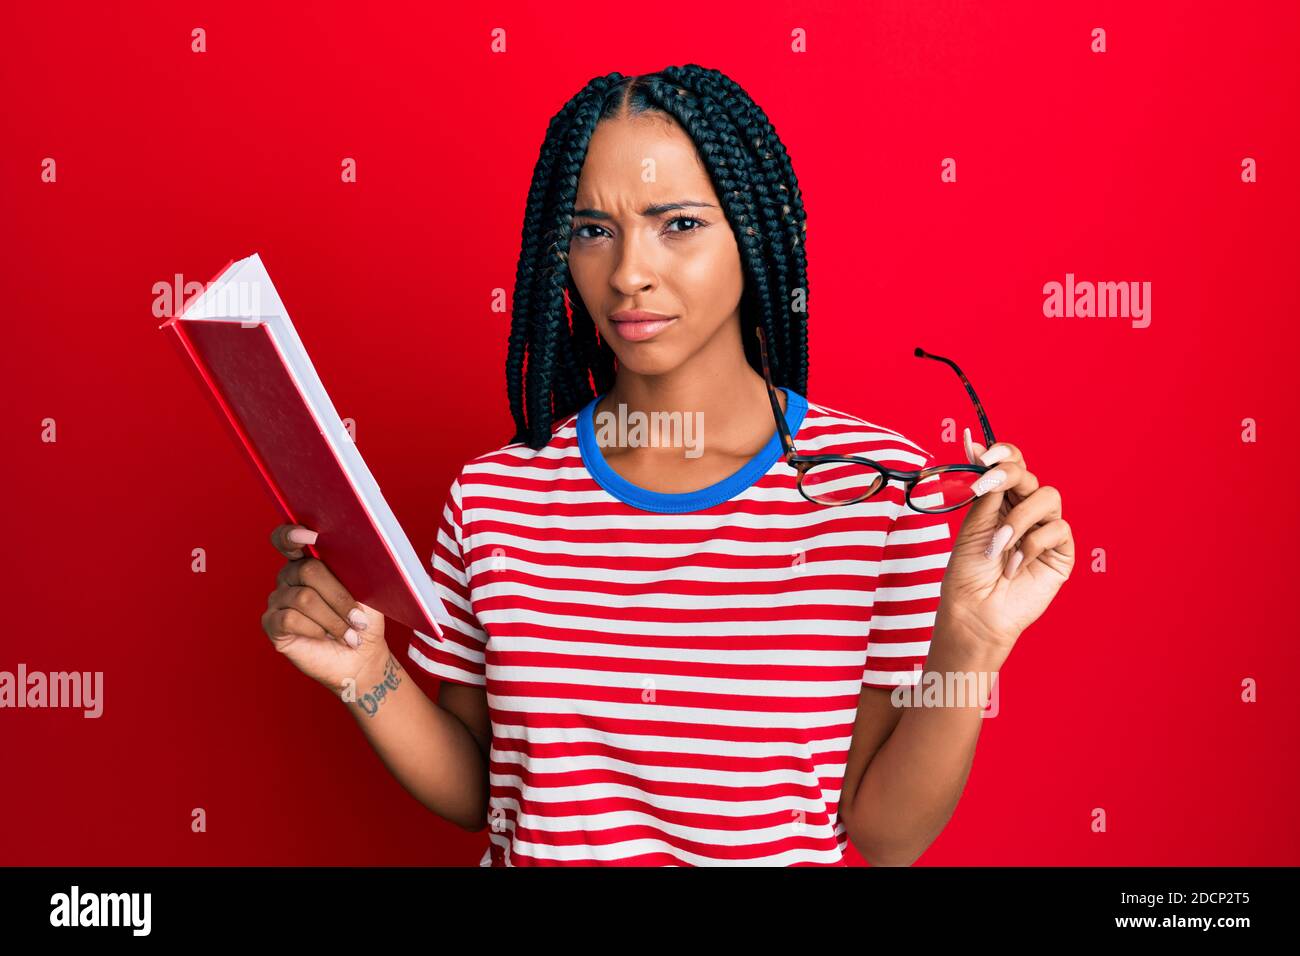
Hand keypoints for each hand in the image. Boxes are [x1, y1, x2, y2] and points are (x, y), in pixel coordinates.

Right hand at [262, 524, 388, 694]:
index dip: (292, 534)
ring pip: (304, 599)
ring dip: (334, 620)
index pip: (287, 537)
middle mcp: (290, 576)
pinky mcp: (272, 624)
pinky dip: (315, 630)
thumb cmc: (364, 620)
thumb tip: (355, 548)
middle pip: (308, 570)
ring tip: (350, 635)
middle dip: (339, 597)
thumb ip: (353, 568)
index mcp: (311, 561)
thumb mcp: (366, 591)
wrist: (361, 656)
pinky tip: (325, 638)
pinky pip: (290, 619)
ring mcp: (278, 599)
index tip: (310, 537)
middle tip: (359, 620)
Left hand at [936, 430, 1074, 655]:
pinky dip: (1031, 545)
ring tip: (997, 546)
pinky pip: (1057, 529)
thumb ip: (985, 490)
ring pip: (1047, 497)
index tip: (981, 453)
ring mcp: (1044, 530)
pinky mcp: (1060, 552)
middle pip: (1029, 475)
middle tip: (986, 484)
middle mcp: (1024, 511)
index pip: (1011, 464)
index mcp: (1000, 501)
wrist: (975, 611)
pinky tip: (1014, 565)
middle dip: (1008, 475)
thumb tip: (977, 448)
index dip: (1002, 452)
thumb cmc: (969, 572)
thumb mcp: (974, 525)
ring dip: (1017, 519)